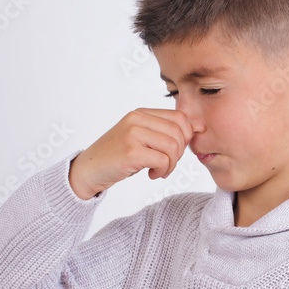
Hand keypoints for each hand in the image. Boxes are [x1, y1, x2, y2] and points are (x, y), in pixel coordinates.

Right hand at [68, 108, 192, 199]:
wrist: (88, 170)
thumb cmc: (118, 156)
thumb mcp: (141, 138)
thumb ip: (165, 131)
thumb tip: (199, 126)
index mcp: (141, 113)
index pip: (180, 117)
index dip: (186, 137)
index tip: (175, 151)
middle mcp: (136, 119)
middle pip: (179, 132)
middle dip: (179, 153)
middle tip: (167, 164)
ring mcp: (132, 134)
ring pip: (173, 147)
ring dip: (171, 165)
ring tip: (159, 170)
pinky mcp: (130, 152)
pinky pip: (163, 160)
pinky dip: (162, 171)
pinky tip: (151, 174)